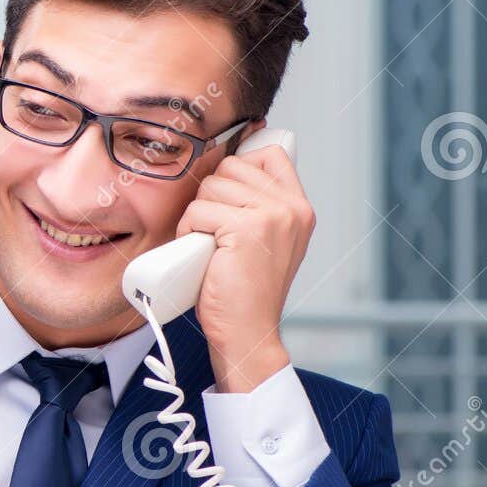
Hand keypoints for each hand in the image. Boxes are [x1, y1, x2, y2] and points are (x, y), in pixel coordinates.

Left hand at [175, 144, 313, 392]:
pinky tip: (200, 251)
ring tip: (207, 243)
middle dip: (210, 194)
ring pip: (211, 185)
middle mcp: (291, 208)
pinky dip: (188, 229)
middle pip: (231, 166)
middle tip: (212, 229)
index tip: (224, 196)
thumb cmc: (243, 290)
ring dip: (196, 214)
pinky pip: (198, 210)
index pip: (267, 154)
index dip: (237, 166)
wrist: (246, 332)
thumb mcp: (264, 240)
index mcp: (298, 207)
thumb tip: (234, 162)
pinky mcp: (246, 229)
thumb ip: (257, 204)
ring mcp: (272, 216)